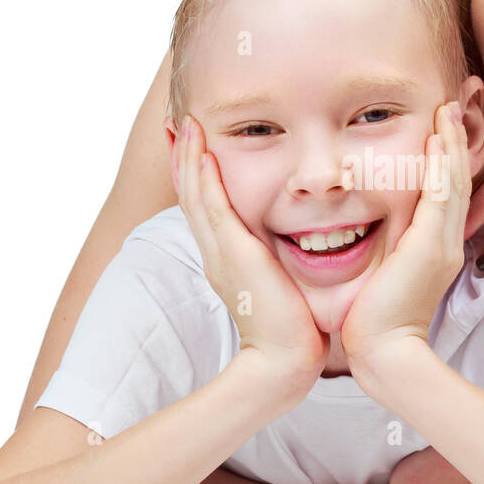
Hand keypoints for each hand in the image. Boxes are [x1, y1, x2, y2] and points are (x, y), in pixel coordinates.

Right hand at [175, 115, 327, 391]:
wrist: (286, 361)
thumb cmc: (294, 328)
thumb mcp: (283, 285)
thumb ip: (283, 263)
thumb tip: (304, 246)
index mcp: (227, 258)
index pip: (207, 206)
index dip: (198, 174)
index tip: (197, 144)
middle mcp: (216, 252)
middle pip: (192, 194)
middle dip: (184, 158)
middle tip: (179, 122)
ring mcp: (220, 253)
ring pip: (196, 195)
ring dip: (189, 157)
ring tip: (187, 124)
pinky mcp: (233, 255)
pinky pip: (213, 208)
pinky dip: (205, 178)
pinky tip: (204, 152)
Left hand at [339, 100, 471, 376]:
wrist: (384, 354)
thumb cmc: (374, 323)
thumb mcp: (382, 278)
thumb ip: (383, 254)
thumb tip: (365, 235)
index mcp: (434, 248)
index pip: (444, 192)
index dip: (445, 158)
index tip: (440, 126)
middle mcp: (445, 242)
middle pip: (457, 179)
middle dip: (455, 140)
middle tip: (454, 102)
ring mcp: (442, 244)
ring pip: (454, 181)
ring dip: (451, 142)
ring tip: (448, 108)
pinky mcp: (431, 248)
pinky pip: (442, 196)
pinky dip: (442, 165)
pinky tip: (438, 138)